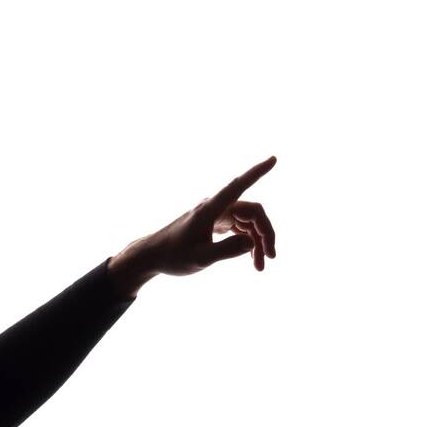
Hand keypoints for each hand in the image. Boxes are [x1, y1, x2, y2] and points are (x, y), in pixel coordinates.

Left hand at [108, 155, 278, 296]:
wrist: (153, 256)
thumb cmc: (173, 256)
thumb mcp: (200, 258)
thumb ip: (227, 251)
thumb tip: (252, 243)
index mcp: (211, 209)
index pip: (238, 185)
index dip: (257, 172)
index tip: (274, 159)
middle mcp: (216, 207)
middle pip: (253, 212)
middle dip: (265, 233)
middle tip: (271, 258)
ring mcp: (217, 215)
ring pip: (248, 222)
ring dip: (258, 242)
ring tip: (260, 267)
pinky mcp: (216, 223)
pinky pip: (240, 228)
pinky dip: (248, 242)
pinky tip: (251, 258)